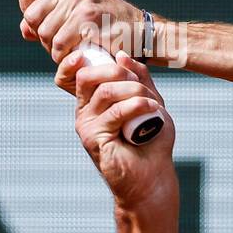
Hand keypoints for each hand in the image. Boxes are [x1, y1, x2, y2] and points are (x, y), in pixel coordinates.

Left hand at [18, 0, 143, 74]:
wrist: (139, 31)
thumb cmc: (106, 22)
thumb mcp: (75, 9)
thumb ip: (47, 15)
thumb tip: (25, 29)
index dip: (26, 5)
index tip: (39, 19)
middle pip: (31, 15)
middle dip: (41, 34)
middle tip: (58, 41)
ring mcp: (80, 1)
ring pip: (44, 33)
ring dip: (52, 48)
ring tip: (69, 48)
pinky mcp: (88, 21)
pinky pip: (59, 45)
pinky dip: (63, 55)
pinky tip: (76, 53)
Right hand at [71, 49, 175, 204]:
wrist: (153, 177)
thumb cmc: (152, 140)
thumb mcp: (150, 100)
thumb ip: (139, 78)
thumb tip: (121, 55)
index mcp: (93, 101)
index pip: (79, 71)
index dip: (85, 59)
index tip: (112, 56)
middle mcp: (84, 111)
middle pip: (90, 75)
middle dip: (119, 72)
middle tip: (140, 84)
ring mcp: (86, 125)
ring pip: (107, 91)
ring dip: (135, 91)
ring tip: (152, 104)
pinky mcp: (93, 139)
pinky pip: (115, 112)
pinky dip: (138, 106)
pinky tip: (151, 110)